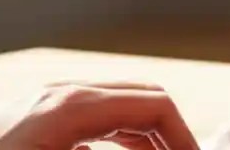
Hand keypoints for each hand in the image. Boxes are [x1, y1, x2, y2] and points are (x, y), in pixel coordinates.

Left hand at [0, 81, 199, 149]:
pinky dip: (122, 135)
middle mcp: (73, 92)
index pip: (155, 106)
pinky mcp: (47, 110)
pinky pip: (101, 115)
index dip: (182, 136)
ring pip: (124, 108)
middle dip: (170, 133)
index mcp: (79, 105)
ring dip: (147, 136)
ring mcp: (59, 97)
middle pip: (145, 100)